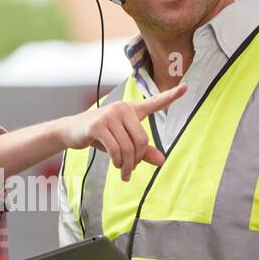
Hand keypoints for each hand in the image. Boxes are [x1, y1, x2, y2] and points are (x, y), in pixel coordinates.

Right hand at [59, 83, 186, 180]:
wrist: (72, 131)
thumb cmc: (101, 136)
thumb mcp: (123, 143)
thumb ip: (143, 151)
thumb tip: (161, 161)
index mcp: (132, 109)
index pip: (155, 102)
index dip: (171, 96)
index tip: (186, 87)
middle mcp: (123, 108)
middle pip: (142, 139)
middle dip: (137, 159)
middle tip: (131, 169)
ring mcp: (110, 115)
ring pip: (128, 147)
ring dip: (127, 165)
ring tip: (124, 172)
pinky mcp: (98, 125)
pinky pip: (115, 149)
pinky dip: (117, 162)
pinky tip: (116, 165)